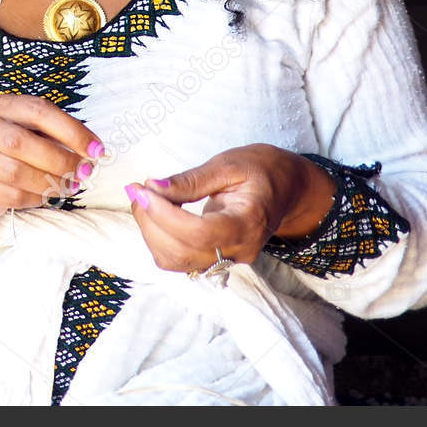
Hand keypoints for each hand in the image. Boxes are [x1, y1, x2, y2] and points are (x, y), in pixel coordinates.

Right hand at [0, 94, 101, 221]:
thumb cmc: (6, 147)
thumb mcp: (25, 128)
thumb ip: (53, 133)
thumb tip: (91, 151)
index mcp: (2, 106)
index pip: (39, 111)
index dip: (71, 131)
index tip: (95, 149)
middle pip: (22, 142)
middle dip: (60, 159)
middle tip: (83, 171)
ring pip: (17, 171)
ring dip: (51, 181)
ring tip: (69, 185)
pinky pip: (15, 195)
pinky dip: (39, 196)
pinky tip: (48, 193)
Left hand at [126, 144, 336, 272]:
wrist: (288, 189)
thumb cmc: (262, 170)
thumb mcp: (229, 165)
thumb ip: (191, 180)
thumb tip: (153, 187)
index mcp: (249, 223)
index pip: (200, 233)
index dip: (165, 215)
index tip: (144, 190)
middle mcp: (240, 249)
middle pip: (183, 251)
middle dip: (150, 221)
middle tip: (137, 189)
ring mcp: (228, 259)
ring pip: (175, 261)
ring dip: (150, 231)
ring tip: (144, 198)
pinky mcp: (216, 259)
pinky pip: (178, 259)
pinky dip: (158, 239)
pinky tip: (156, 213)